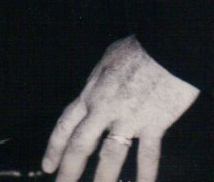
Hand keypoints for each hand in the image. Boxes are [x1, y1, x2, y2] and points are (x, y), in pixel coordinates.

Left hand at [43, 36, 198, 181]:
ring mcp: (128, 118)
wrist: (167, 45)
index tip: (47, 166)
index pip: (66, 124)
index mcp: (91, 91)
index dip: (55, 147)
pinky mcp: (154, 124)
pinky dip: (146, 175)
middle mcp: (104, 108)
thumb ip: (100, 82)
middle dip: (68, 170)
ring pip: (110, 156)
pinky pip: (148, 156)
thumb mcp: (108, 59)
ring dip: (103, 180)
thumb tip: (96, 93)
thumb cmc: (139, 48)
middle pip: (80, 144)